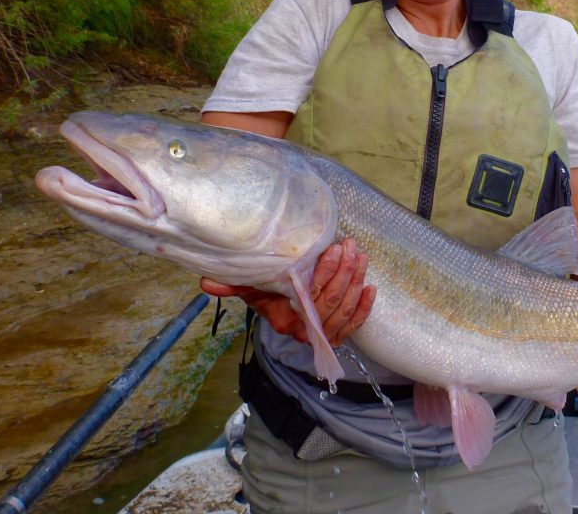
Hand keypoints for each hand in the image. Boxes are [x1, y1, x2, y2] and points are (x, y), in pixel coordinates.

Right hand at [200, 238, 375, 346]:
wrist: (277, 308)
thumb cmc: (267, 292)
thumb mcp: (251, 288)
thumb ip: (233, 285)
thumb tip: (206, 282)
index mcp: (287, 321)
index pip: (310, 299)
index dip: (325, 274)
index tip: (333, 249)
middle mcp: (307, 331)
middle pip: (332, 302)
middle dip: (344, 272)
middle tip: (349, 245)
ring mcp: (324, 333)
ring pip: (345, 309)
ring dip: (356, 281)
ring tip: (360, 256)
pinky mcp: (339, 333)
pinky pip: (355, 323)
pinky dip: (364, 306)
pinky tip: (371, 287)